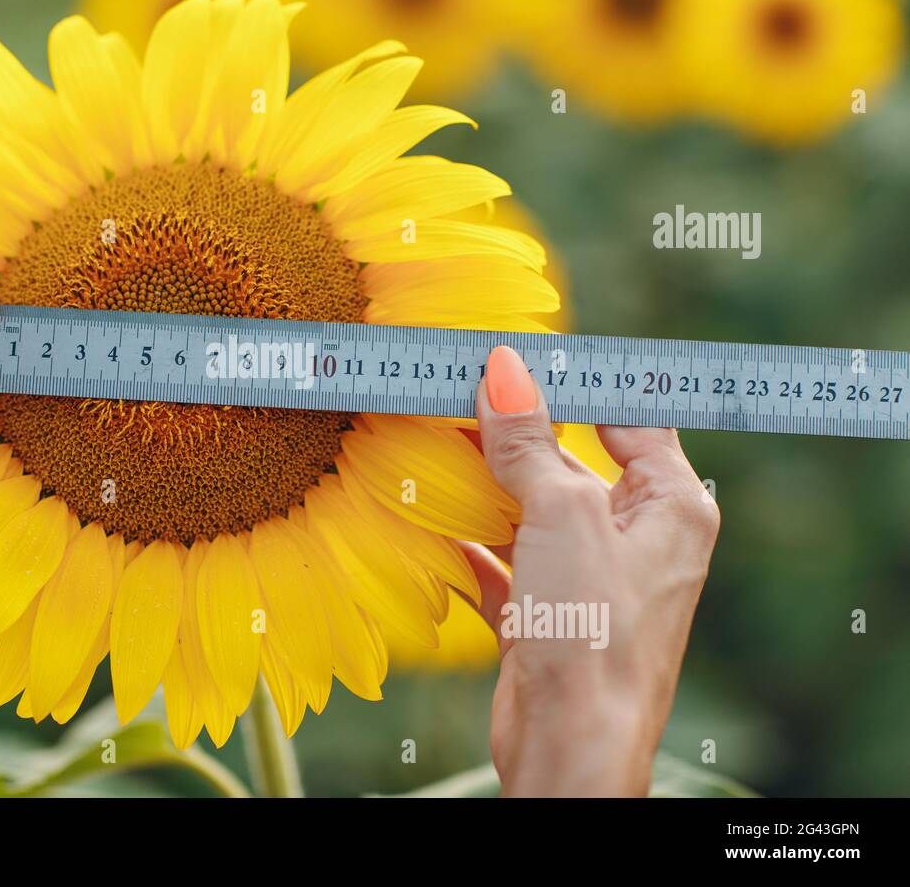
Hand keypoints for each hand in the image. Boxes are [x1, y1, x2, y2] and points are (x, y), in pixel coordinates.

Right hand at [464, 346, 719, 796]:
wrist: (571, 748)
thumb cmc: (594, 629)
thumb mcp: (561, 513)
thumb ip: (529, 440)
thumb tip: (504, 369)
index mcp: (672, 505)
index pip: (632, 417)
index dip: (578, 380)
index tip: (519, 352)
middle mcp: (637, 538)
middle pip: (571, 461)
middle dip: (515, 430)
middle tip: (456, 388)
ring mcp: (589, 578)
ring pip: (531, 509)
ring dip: (483, 482)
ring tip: (428, 439)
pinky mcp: (547, 615)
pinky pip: (505, 558)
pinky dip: (469, 538)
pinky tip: (429, 517)